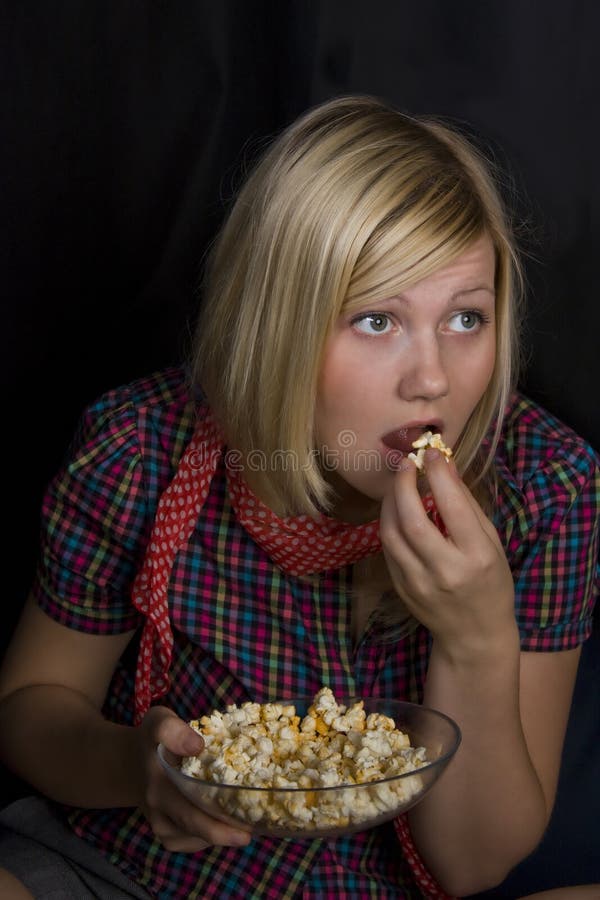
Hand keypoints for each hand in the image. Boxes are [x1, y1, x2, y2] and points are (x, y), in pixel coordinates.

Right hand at [136, 705, 251, 851]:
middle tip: (249, 833)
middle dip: (223, 833)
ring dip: (220, 833)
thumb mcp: (158, 722)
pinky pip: (191, 842)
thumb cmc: (153, 739)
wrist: (131, 763)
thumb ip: (172, 730)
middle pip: (192, 825)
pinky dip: (210, 836)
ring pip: (194, 837)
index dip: (212, 821)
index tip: (240, 828)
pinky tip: (225, 822)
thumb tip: (197, 746)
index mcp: (158, 782)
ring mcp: (160, 824)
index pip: (184, 802)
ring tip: (245, 822)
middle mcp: (158, 807)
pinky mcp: (166, 834)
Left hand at [380, 449, 515, 659]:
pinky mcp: (401, 588)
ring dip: (390, 502)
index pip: (452, 507)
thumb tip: (445, 466)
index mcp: (476, 557)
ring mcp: (418, 583)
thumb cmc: (491, 584)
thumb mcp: (491, 543)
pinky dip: (389, 523)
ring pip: (391, 533)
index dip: (438, 475)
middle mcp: (445, 571)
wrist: (475, 636)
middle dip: (404, 485)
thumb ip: (467, 505)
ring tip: (399, 484)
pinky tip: (397, 510)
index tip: (431, 454)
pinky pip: (388, 548)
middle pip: (412, 520)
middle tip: (406, 464)